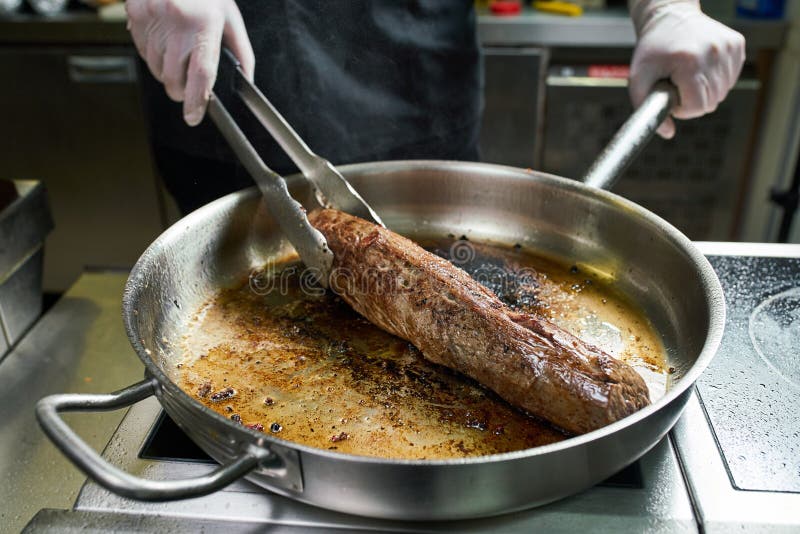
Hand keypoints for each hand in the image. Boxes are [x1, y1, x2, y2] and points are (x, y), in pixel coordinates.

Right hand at [126, 0, 254, 125]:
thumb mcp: (230, 18)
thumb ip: (241, 52)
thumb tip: (246, 80)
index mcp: (204, 24)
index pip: (200, 74)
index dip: (196, 101)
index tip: (194, 117)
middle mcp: (177, 22)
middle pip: (173, 78)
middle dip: (179, 92)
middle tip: (186, 91)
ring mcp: (152, 18)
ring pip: (156, 68)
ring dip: (166, 73)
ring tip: (177, 56)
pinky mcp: (135, 14)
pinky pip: (142, 50)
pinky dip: (153, 56)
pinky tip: (164, 42)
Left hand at [628, 0, 744, 138]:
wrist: (670, 17)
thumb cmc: (653, 49)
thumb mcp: (639, 79)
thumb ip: (647, 109)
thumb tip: (667, 133)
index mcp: (689, 62)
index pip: (696, 107)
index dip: (682, 108)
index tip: (672, 95)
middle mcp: (714, 53)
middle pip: (710, 103)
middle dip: (691, 100)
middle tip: (678, 84)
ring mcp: (729, 48)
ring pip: (721, 93)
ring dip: (704, 91)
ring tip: (688, 74)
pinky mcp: (737, 45)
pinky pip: (730, 79)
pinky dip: (716, 79)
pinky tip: (702, 67)